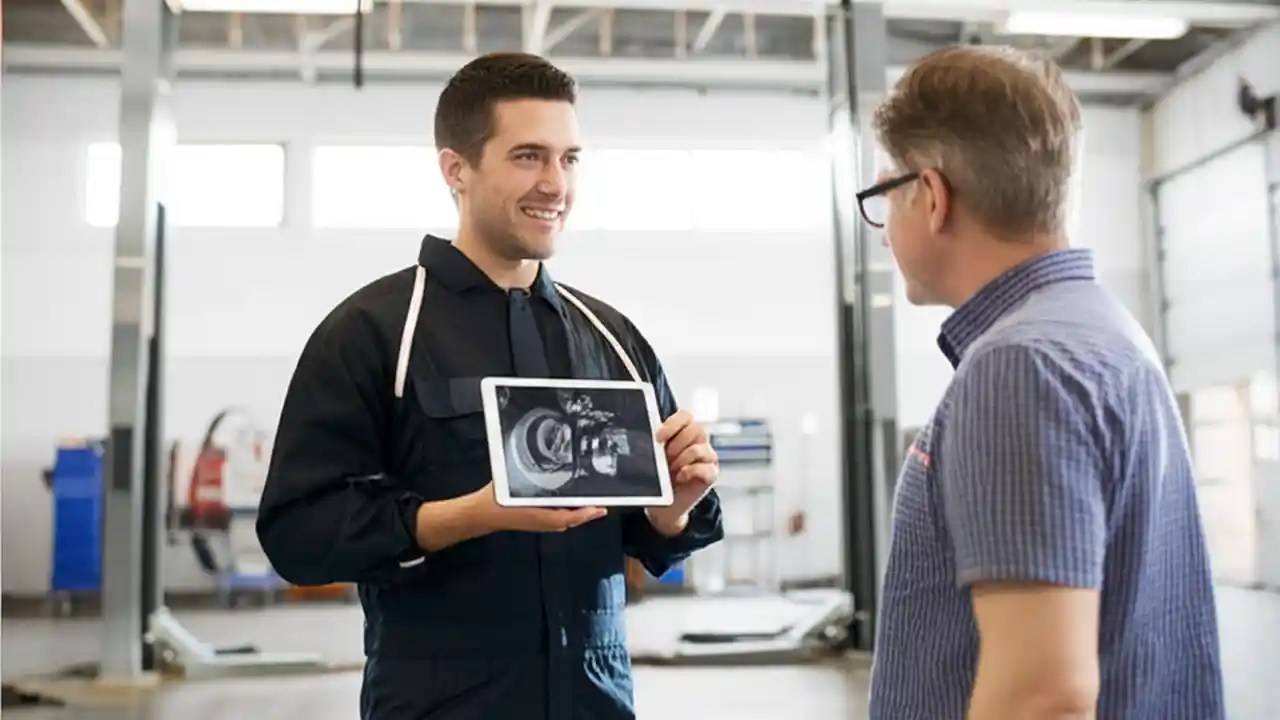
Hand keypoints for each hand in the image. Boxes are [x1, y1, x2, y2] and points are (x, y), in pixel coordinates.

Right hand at [415, 482, 605, 551]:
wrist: (480, 514)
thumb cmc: (496, 499)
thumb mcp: (512, 483)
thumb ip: (528, 474)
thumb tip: (539, 463)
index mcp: (542, 516)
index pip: (571, 517)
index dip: (587, 513)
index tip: (601, 507)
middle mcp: (544, 522)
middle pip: (573, 519)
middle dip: (587, 512)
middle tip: (603, 501)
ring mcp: (540, 523)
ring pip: (566, 519)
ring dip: (578, 512)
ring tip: (591, 500)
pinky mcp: (536, 521)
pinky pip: (558, 518)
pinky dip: (568, 511)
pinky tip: (569, 500)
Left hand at [646, 409, 718, 536]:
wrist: (665, 505)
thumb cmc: (660, 477)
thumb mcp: (655, 457)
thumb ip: (656, 444)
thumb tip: (648, 436)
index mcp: (685, 431)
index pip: (686, 416)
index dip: (672, 424)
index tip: (658, 438)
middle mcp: (699, 441)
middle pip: (695, 429)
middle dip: (675, 446)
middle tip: (665, 459)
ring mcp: (708, 457)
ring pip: (699, 449)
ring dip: (681, 460)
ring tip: (671, 471)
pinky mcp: (712, 473)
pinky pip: (705, 468)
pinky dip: (690, 472)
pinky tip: (681, 478)